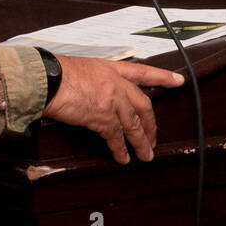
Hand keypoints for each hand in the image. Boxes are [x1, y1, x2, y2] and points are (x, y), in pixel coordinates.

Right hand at [44, 57, 184, 163]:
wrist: (47, 79)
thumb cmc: (56, 72)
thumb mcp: (80, 68)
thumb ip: (94, 81)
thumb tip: (92, 93)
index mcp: (111, 69)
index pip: (143, 72)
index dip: (162, 77)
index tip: (178, 81)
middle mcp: (117, 84)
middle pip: (144, 106)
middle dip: (152, 124)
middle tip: (154, 138)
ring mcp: (112, 101)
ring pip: (134, 125)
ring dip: (141, 142)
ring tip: (147, 155)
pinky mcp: (103, 117)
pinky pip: (116, 137)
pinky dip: (121, 150)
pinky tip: (123, 158)